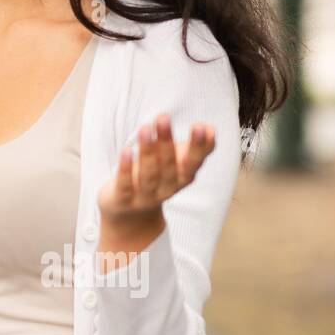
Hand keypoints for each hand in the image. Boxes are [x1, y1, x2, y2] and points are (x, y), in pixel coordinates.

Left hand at [96, 113, 215, 258]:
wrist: (131, 216)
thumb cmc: (158, 179)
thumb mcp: (178, 165)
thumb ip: (197, 149)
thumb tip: (211, 129)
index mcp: (181, 179)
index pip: (193, 163)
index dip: (198, 147)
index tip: (201, 126)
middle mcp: (166, 189)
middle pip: (168, 166)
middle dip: (166, 142)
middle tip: (164, 118)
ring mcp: (144, 197)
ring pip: (148, 175)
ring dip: (147, 152)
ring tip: (145, 128)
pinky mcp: (123, 200)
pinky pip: (125, 185)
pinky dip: (125, 169)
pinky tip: (126, 151)